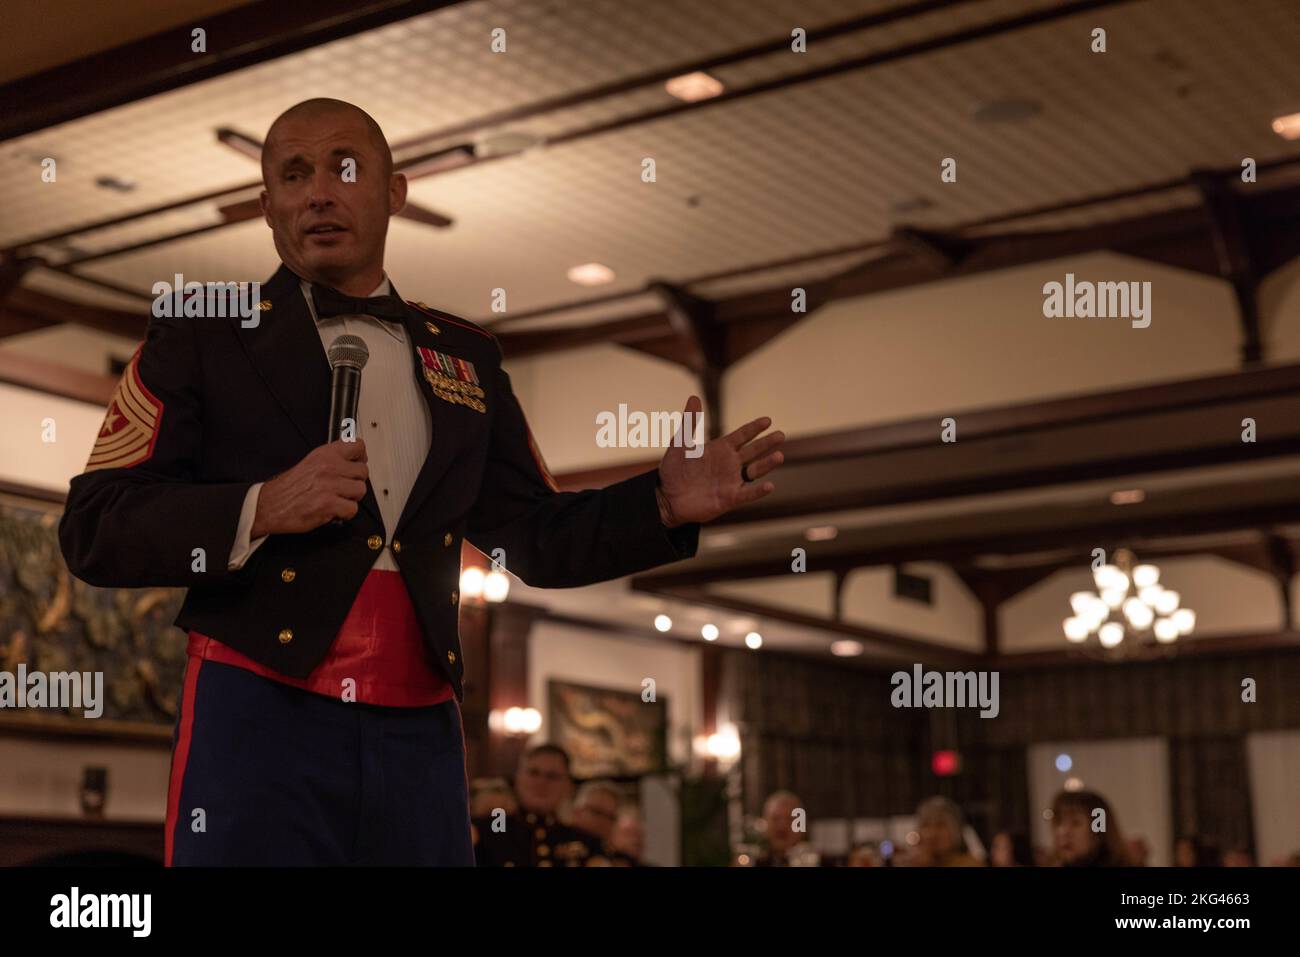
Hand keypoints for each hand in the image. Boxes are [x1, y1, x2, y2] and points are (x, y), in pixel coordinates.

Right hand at [252, 439, 368, 535]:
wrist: (268, 506)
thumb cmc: (287, 488)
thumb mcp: (310, 463)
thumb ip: (332, 459)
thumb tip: (353, 460)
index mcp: (325, 454)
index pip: (358, 446)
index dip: (360, 457)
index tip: (356, 463)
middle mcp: (329, 467)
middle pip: (363, 472)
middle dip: (355, 482)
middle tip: (343, 488)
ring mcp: (329, 485)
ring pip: (360, 490)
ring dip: (351, 498)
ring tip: (337, 499)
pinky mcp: (329, 504)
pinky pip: (353, 509)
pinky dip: (345, 513)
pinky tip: (333, 510)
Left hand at [656, 396, 784, 525]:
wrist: (666, 497)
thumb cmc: (673, 470)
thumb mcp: (680, 443)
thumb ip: (689, 422)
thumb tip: (694, 397)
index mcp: (720, 449)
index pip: (742, 436)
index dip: (754, 428)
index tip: (767, 420)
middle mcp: (729, 464)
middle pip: (753, 451)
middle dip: (767, 443)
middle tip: (780, 435)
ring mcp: (731, 481)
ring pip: (755, 471)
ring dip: (767, 464)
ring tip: (780, 456)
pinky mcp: (729, 498)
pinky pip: (748, 494)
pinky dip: (758, 491)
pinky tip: (769, 485)